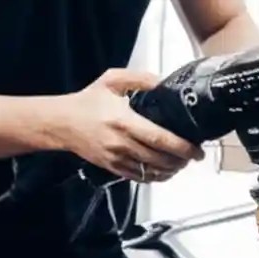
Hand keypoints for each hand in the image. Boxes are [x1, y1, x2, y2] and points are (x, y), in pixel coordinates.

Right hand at [56, 69, 204, 182]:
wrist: (61, 123)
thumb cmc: (88, 101)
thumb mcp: (112, 80)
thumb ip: (140, 79)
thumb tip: (164, 84)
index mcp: (124, 120)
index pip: (159, 138)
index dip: (182, 147)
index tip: (196, 150)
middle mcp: (121, 143)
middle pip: (159, 159)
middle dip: (181, 160)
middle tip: (193, 156)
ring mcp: (116, 158)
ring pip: (151, 171)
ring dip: (170, 170)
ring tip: (181, 163)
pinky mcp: (112, 168)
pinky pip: (139, 178)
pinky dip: (155, 177)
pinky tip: (164, 171)